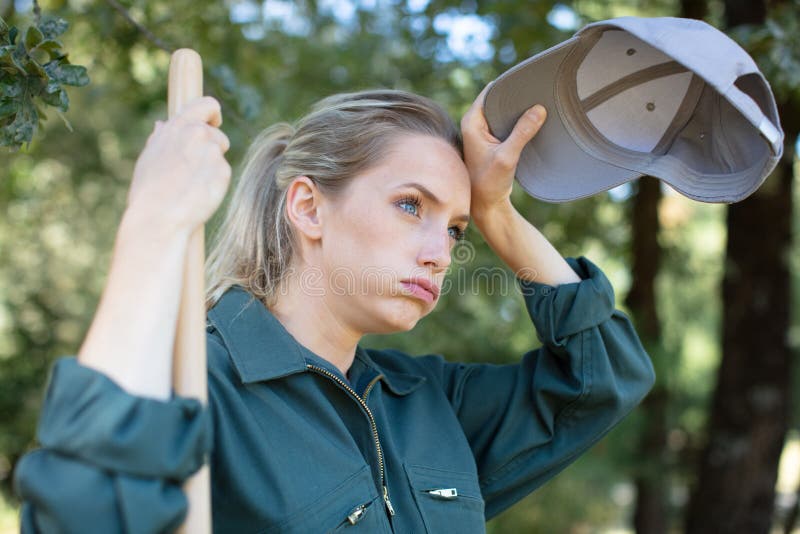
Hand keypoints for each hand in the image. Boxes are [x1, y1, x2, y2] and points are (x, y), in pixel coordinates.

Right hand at [126, 96, 231, 235]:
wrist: (159, 218)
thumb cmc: (149, 192)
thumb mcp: (148, 158)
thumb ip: (161, 139)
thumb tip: (163, 125)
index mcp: (177, 127)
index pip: (207, 104)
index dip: (213, 114)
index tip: (214, 124)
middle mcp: (197, 134)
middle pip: (217, 135)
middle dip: (211, 149)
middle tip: (194, 170)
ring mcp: (212, 152)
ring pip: (220, 156)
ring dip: (212, 167)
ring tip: (191, 184)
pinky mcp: (223, 171)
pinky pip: (224, 174)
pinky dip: (215, 183)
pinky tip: (199, 193)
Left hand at [460, 85, 545, 214]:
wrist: (485, 205)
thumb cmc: (489, 183)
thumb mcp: (507, 157)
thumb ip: (522, 133)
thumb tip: (539, 109)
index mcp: (471, 122)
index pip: (490, 92)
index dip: (508, 84)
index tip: (528, 80)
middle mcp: (474, 123)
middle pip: (497, 99)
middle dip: (516, 96)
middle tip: (539, 90)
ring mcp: (483, 132)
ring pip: (503, 111)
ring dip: (518, 109)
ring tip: (539, 102)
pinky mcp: (492, 141)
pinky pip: (506, 122)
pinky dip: (518, 121)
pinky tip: (534, 120)